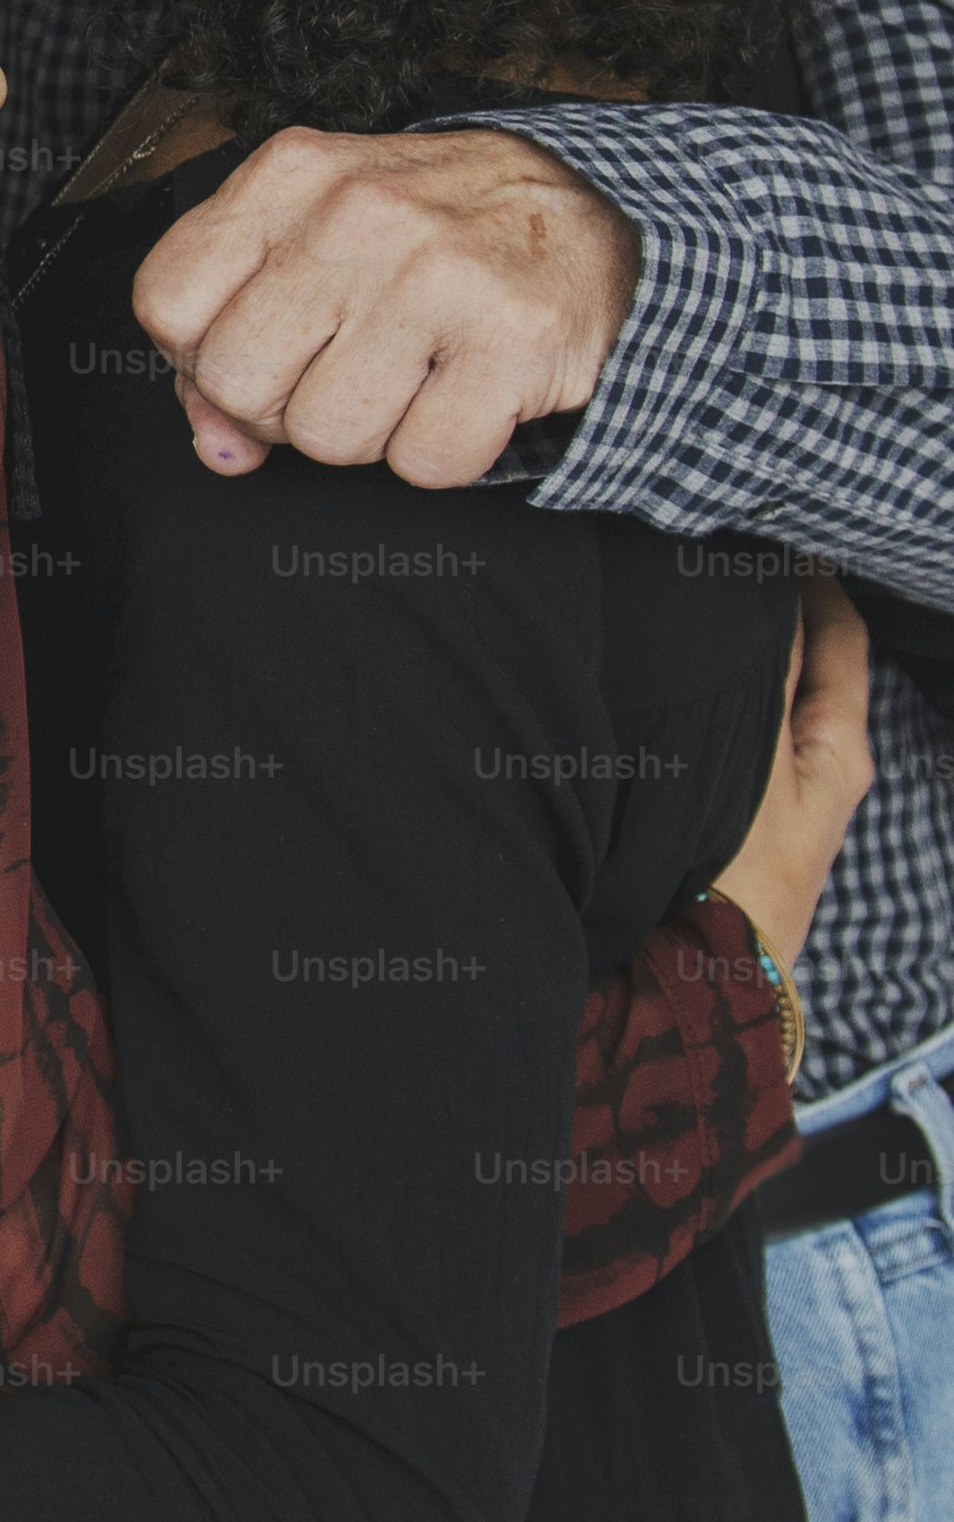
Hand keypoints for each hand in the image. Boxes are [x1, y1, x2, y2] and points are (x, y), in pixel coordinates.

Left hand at [136, 126, 640, 482]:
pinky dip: (444, 450)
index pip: (166, 302)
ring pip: (325, 435)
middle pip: (236, 382)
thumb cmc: (438, 238)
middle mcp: (361, 213)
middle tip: (342, 371)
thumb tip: (217, 444)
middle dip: (280, 406)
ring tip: (413, 375)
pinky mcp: (513, 339)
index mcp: (293, 175)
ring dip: (367, 433)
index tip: (259, 344)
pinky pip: (423, 462)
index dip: (197, 353)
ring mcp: (440, 273)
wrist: (603, 217)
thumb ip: (237, 331)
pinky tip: (467, 392)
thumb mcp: (319, 242)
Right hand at [711, 575, 875, 976]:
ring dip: (742, 661)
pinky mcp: (744, 818)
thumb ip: (771, 684)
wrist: (704, 982)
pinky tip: (680, 689)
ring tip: (697, 614)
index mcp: (841, 749)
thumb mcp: (762, 767)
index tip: (779, 539)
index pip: (840, 638)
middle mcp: (822, 769)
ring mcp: (782, 795)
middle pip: (807, 667)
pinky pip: (739, 736)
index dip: (817, 586)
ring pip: (769, 703)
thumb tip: (775, 602)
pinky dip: (720, 703)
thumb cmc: (738, 879)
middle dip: (776, 616)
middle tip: (727, 565)